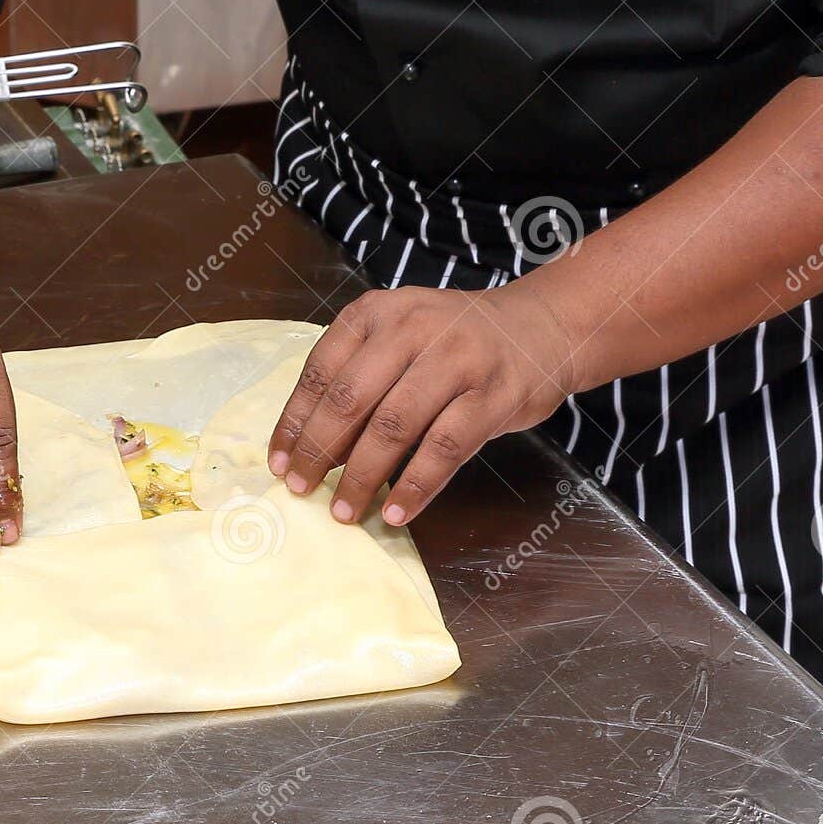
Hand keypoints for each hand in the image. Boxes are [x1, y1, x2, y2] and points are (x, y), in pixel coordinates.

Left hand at [267, 280, 575, 524]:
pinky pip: (445, 449)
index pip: (321, 370)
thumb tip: (317, 446)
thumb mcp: (403, 335)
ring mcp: (458, 360)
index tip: (279, 463)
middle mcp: (414, 328)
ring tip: (345, 511)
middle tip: (302, 490)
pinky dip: (415, 486)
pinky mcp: (493, 395)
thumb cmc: (458, 340)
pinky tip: (396, 511)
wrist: (543, 325)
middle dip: (319, 452)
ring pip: (394, 427)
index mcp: (380, 312)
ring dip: (363, 477)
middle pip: (351, 400)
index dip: (295, 421)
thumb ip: (362, 376)